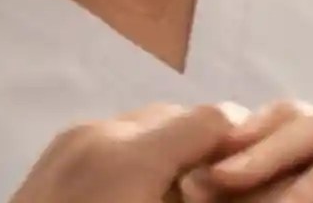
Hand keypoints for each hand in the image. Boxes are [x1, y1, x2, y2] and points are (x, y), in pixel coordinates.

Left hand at [9, 103, 247, 202]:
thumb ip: (205, 200)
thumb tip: (244, 185)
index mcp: (130, 158)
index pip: (214, 118)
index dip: (244, 142)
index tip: (256, 173)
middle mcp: (100, 134)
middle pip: (181, 117)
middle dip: (206, 149)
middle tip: (217, 191)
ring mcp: (72, 140)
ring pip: (147, 125)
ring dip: (170, 153)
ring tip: (173, 195)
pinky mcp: (56, 152)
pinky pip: (114, 139)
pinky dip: (136, 159)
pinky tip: (136, 194)